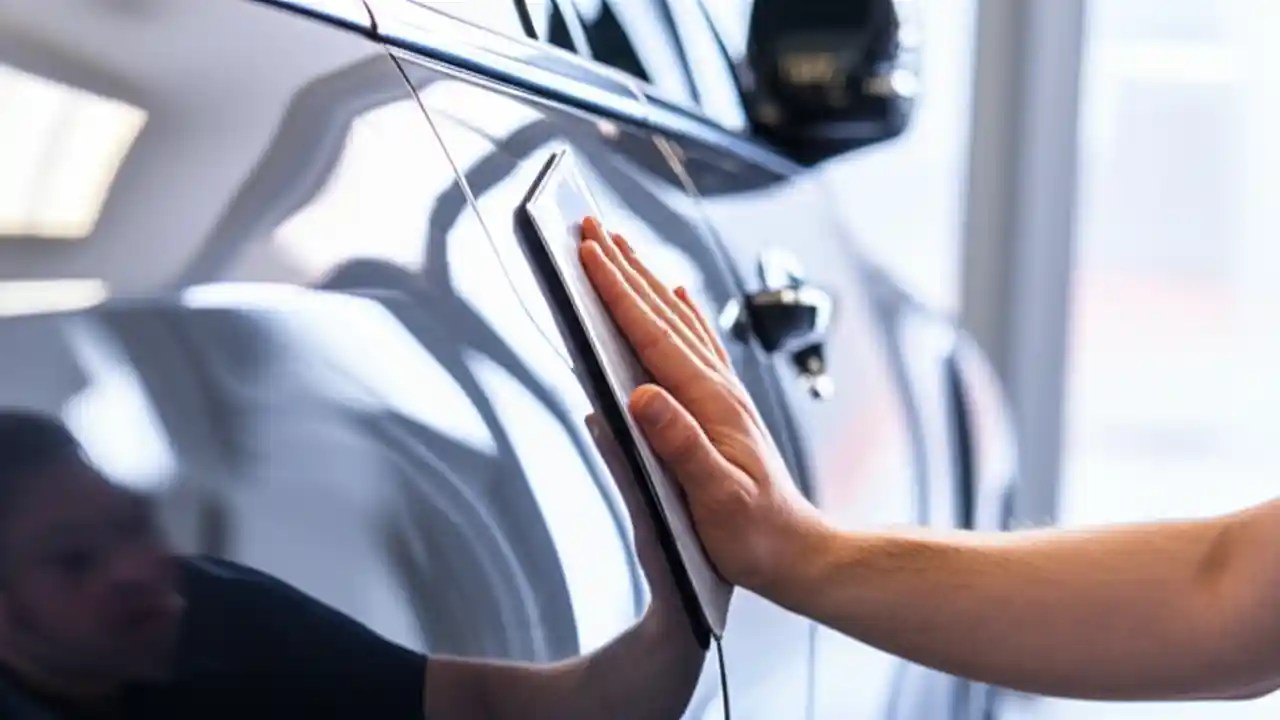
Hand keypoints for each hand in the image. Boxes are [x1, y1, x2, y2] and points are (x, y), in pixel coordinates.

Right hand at [578, 217, 829, 595]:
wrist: (797, 551)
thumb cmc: (754, 534)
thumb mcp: (716, 499)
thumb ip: (680, 446)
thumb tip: (642, 396)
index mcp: (710, 403)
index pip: (653, 335)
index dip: (616, 292)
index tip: (586, 254)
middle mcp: (718, 387)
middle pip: (662, 314)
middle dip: (623, 267)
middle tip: (589, 225)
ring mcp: (722, 393)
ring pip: (677, 320)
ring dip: (645, 280)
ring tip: (620, 246)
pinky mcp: (722, 405)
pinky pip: (697, 342)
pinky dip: (680, 311)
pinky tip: (675, 295)